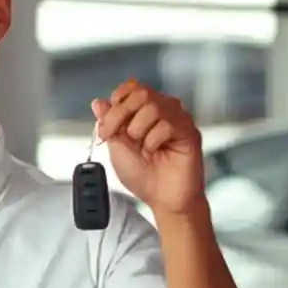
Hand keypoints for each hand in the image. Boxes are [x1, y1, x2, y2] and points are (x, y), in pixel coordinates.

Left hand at [91, 79, 205, 215]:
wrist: (162, 198)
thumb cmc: (143, 175)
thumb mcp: (116, 147)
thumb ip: (108, 122)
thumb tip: (99, 102)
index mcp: (144, 112)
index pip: (131, 88)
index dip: (116, 102)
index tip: (108, 126)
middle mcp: (162, 111)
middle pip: (141, 93)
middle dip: (122, 115)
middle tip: (121, 137)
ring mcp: (177, 119)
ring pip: (153, 106)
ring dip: (139, 130)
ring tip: (143, 148)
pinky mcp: (189, 131)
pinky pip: (167, 123)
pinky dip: (154, 140)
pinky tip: (156, 151)